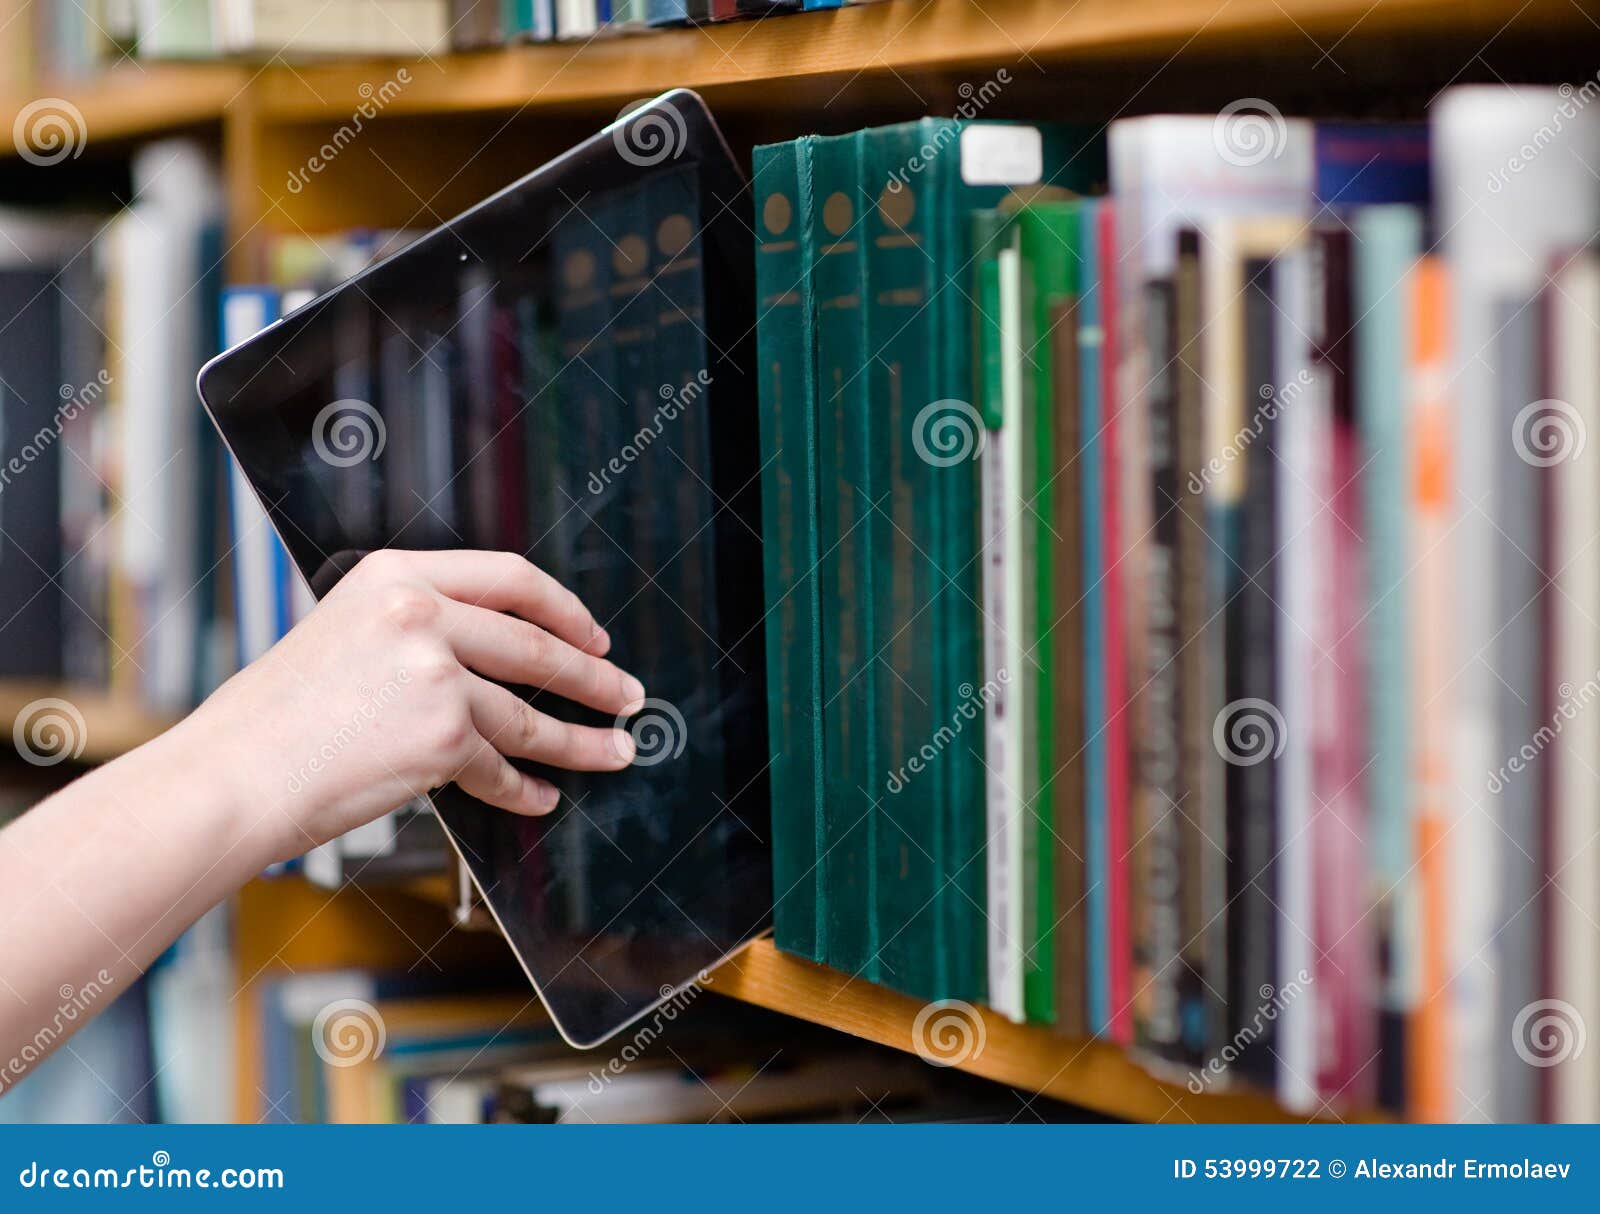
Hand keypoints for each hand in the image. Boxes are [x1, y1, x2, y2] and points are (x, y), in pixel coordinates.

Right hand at [187, 548, 644, 863]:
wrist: (234, 775)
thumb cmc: (275, 717)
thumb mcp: (342, 631)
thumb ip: (415, 628)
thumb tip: (492, 656)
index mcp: (397, 575)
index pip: (510, 576)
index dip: (564, 609)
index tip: (593, 636)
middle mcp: (421, 613)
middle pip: (536, 644)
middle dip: (593, 678)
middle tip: (626, 696)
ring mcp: (436, 674)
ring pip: (530, 715)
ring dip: (581, 739)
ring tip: (614, 751)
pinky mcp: (442, 737)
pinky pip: (501, 767)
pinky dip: (525, 788)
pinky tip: (541, 796)